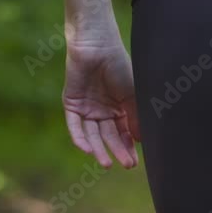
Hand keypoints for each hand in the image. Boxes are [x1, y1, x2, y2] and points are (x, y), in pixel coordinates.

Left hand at [62, 27, 140, 168]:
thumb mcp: (132, 95)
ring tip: (107, 163)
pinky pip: (75, 125)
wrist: (98, 48)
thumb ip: (134, 118)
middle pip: (110, 136)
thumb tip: (139, 141)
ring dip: (99, 149)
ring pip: (93, 134)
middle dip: (117, 150)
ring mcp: (88, 108)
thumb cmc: (120, 67)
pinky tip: (87, 150)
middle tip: (126, 165)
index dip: (129, 147)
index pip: (124, 133)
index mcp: (120, 108)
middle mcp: (103, 110)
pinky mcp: (72, 104)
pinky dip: (80, 138)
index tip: (134, 162)